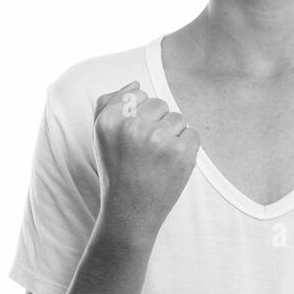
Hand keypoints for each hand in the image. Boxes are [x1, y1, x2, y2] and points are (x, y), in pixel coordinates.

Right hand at [91, 80, 199, 238]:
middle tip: (146, 150)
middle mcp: (132, 127)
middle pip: (160, 104)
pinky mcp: (181, 152)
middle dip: (157, 123)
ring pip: (178, 118)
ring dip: (172, 135)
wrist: (131, 211)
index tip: (134, 137)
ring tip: (158, 157)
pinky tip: (171, 163)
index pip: (137, 94)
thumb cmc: (117, 169)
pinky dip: (186, 147)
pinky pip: (192, 133)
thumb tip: (137, 83)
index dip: (139, 115)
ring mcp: (158, 139)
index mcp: (108, 120)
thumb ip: (110, 103)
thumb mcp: (101, 136)